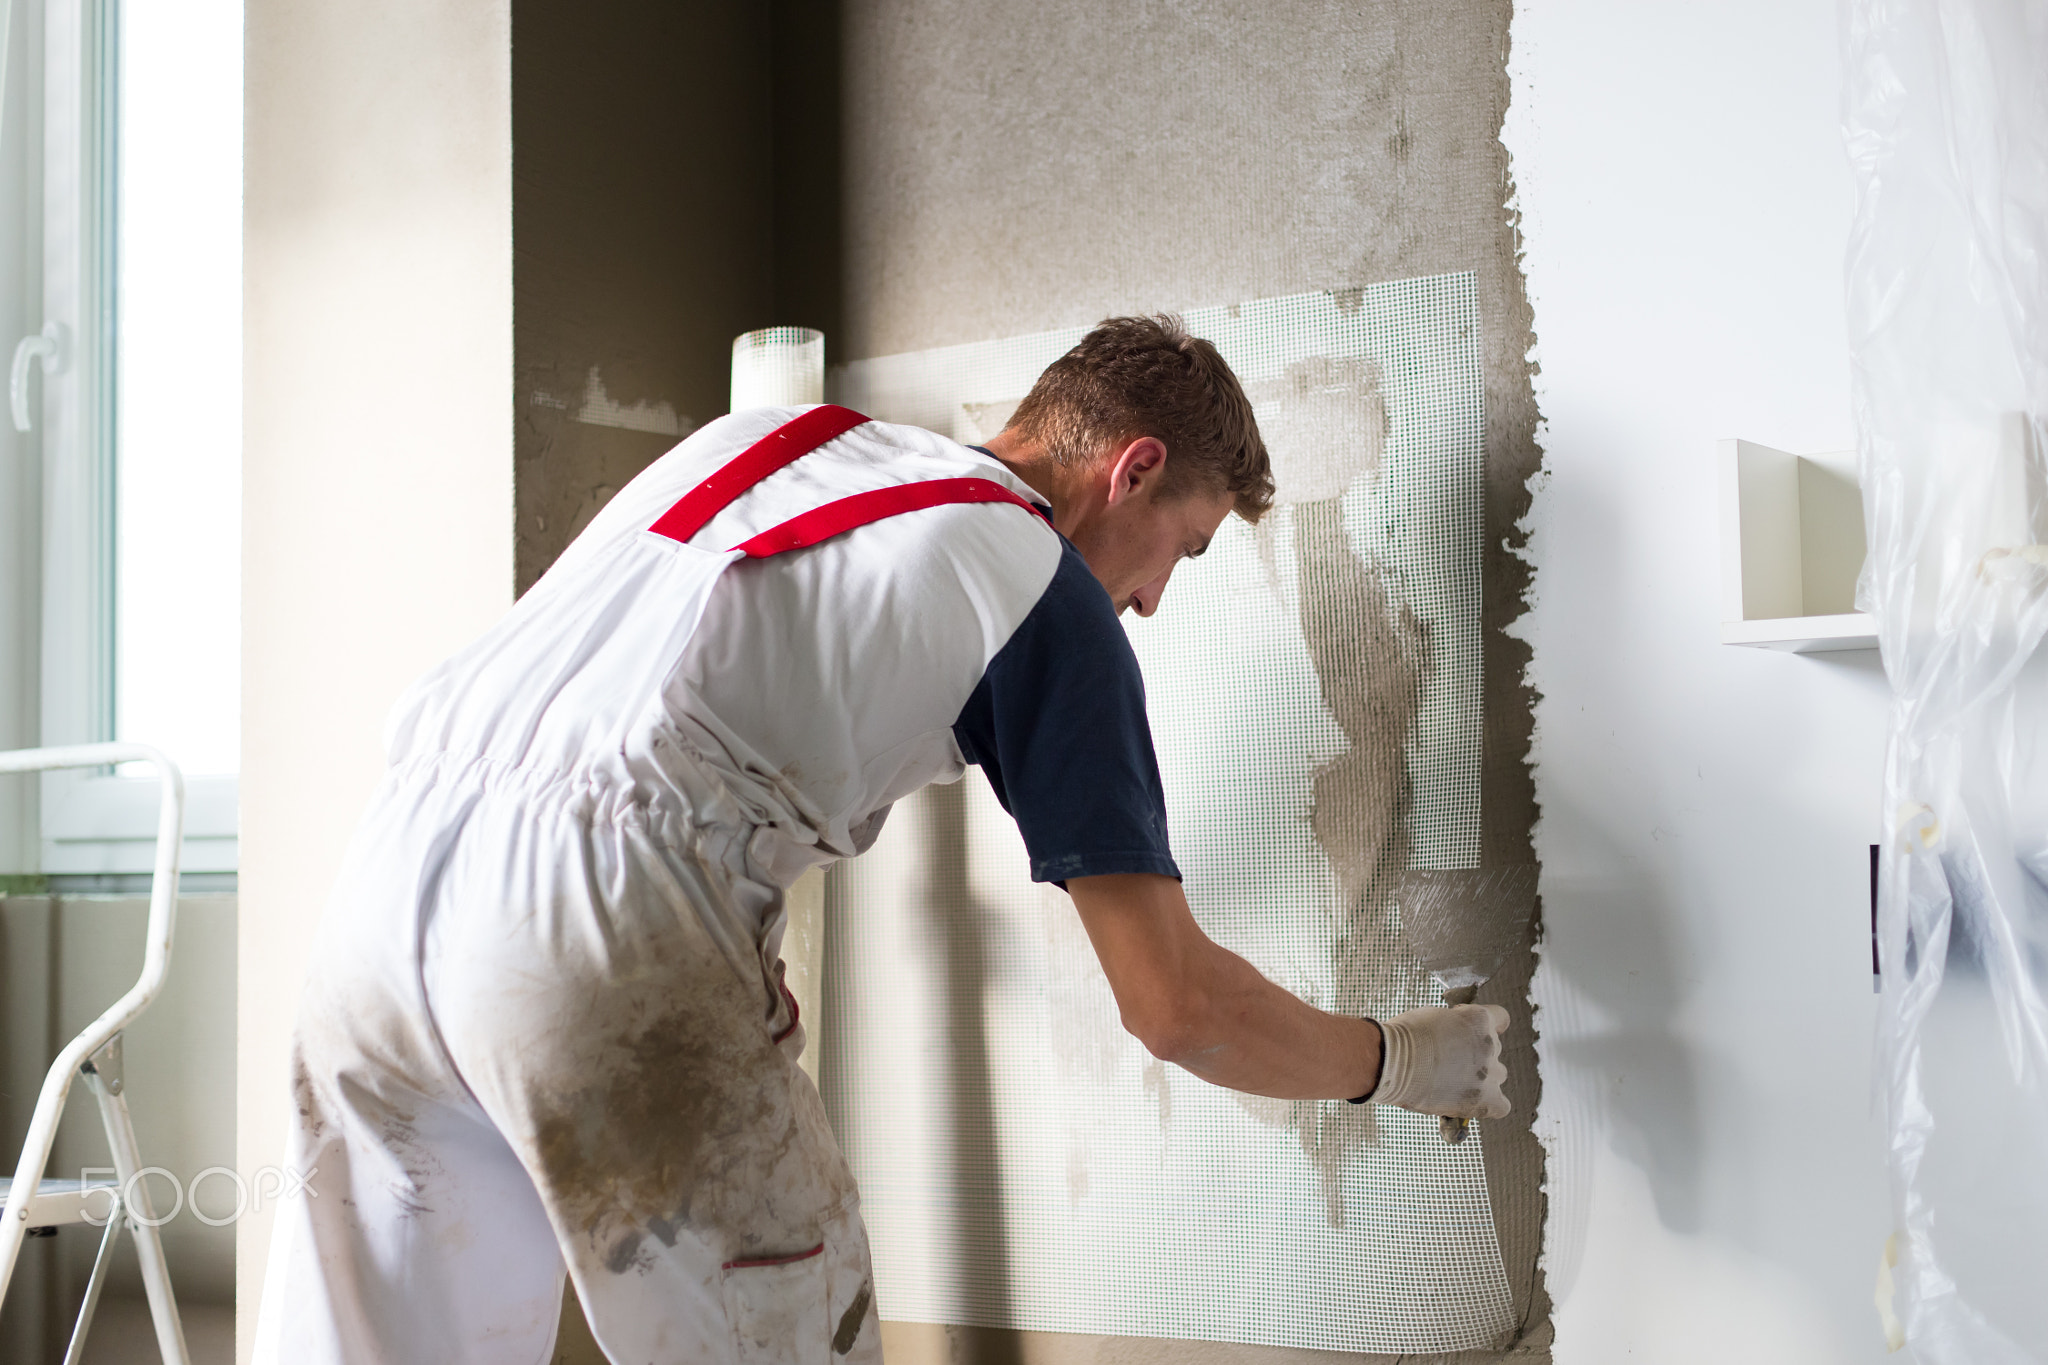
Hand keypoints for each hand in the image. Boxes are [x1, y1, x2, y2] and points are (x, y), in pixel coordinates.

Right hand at [1369, 1004, 1510, 1118]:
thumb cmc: (1404, 1038)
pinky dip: (1488, 1105)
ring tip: (1453, 1082)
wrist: (1391, 1062)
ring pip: (1497, 1076)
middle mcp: (1489, 1044)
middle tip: (1449, 1060)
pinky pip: (1501, 1106)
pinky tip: (1470, 1101)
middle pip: (1494, 1050)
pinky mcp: (1483, 1099)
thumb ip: (1452, 1025)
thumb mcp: (1431, 1017)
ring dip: (1480, 1078)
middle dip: (1475, 1054)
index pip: (1500, 1018)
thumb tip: (1452, 1035)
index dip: (1481, 1026)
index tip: (1468, 1032)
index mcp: (1479, 1019)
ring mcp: (1488, 1073)